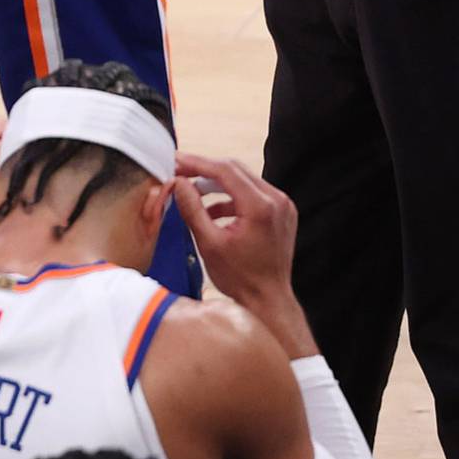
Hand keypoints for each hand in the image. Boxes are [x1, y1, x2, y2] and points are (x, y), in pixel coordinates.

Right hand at [170, 152, 317, 357]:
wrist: (268, 298)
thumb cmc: (240, 277)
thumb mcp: (209, 243)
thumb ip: (192, 209)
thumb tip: (178, 183)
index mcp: (260, 206)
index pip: (225, 170)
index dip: (197, 163)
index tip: (176, 160)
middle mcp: (276, 200)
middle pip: (236, 169)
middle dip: (205, 169)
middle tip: (180, 171)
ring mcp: (282, 206)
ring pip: (244, 179)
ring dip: (217, 182)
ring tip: (192, 191)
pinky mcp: (282, 213)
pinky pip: (253, 193)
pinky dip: (231, 197)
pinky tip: (213, 210)